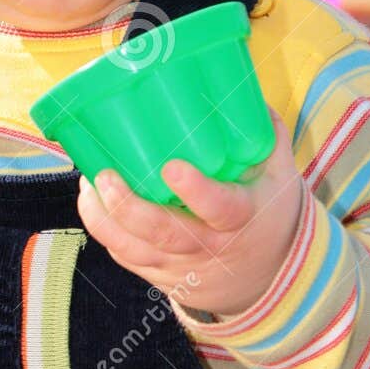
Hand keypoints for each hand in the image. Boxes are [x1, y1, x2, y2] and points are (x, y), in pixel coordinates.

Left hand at [76, 108, 304, 316]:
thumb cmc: (268, 215)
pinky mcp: (160, 274)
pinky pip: (126, 257)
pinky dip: (105, 231)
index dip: (196, 192)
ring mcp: (181, 264)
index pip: (221, 208)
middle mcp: (209, 247)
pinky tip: (94, 202)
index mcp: (242, 218)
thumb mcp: (280, 176)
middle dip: (129, 207)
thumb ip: (264, 134)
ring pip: (135, 250)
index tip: (172, 168)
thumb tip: (242, 90)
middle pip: (164, 234)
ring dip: (105, 219)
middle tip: (105, 176)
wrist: (267, 278)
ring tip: (89, 184)